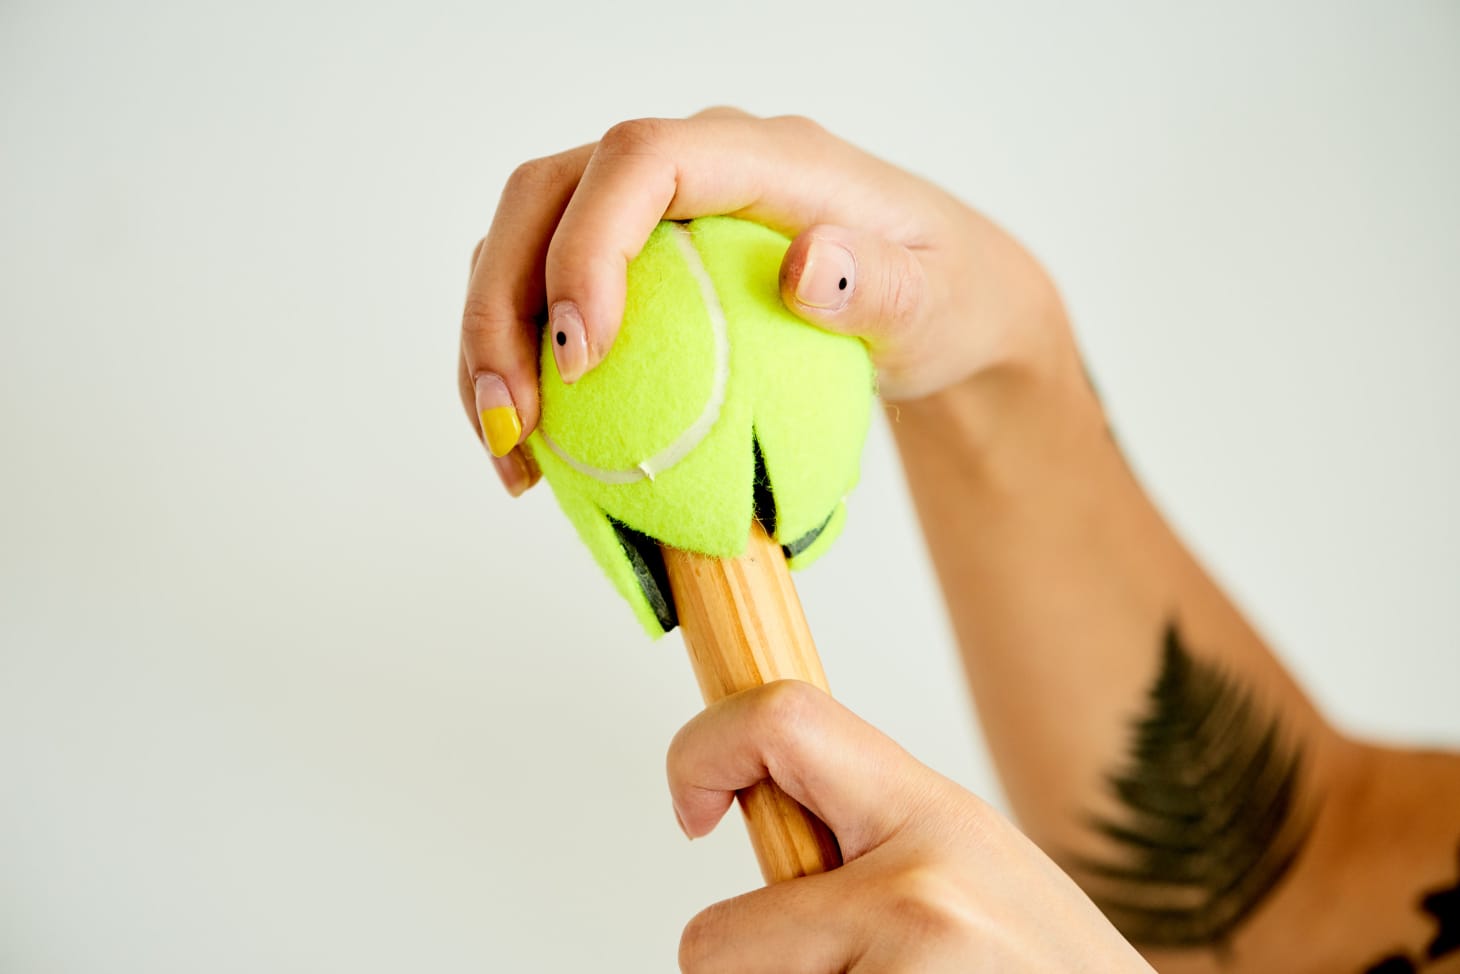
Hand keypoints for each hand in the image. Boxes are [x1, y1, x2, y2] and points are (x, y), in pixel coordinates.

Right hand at [458, 107, 1067, 494]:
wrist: (938, 312)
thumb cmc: (944, 299)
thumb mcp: (938, 304)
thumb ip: (880, 285)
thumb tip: (807, 266)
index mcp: (763, 157)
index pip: (641, 159)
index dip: (588, 243)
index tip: (582, 355)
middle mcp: (693, 166)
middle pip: (548, 193)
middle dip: (501, 302)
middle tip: (513, 420)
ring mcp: (657, 213)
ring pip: (524, 241)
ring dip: (490, 341)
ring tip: (510, 451)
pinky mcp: (637, 263)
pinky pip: (545, 292)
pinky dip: (518, 363)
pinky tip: (531, 452)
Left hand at [666, 681, 1152, 972]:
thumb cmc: (1052, 971)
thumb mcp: (975, 868)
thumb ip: (874, 838)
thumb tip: (759, 817)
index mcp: (933, 815)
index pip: (783, 719)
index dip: (700, 750)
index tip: (695, 807)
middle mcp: (918, 891)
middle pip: (715, 941)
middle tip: (844, 973)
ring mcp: (910, 972)